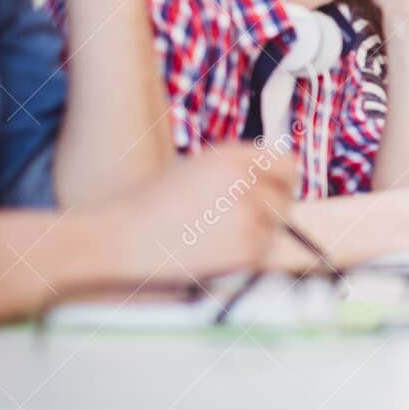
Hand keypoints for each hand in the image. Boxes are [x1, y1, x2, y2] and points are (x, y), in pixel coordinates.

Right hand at [105, 144, 292, 283]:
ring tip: (217, 235)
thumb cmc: (153, 207)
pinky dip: (248, 252)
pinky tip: (214, 250)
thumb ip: (239, 168)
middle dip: (272, 205)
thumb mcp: (197, 169)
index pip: (286, 163)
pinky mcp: (248, 248)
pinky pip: (264, 248)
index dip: (281, 178)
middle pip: (286, 193)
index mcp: (231, 157)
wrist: (122, 242)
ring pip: (277, 223)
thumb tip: (281, 174)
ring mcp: (249, 215)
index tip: (275, 189)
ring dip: (258, 230)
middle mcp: (244, 180)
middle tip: (241, 219)